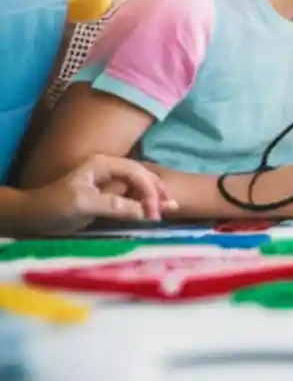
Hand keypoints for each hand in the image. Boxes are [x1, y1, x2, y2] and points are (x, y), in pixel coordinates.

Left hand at [21, 154, 177, 234]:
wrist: (33, 217)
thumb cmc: (54, 206)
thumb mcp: (83, 204)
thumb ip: (114, 205)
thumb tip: (144, 211)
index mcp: (103, 164)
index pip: (136, 173)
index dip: (149, 191)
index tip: (153, 213)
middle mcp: (109, 169)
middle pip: (142, 175)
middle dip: (157, 191)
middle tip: (170, 208)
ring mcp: (108, 182)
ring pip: (140, 184)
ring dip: (155, 196)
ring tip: (170, 207)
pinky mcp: (107, 195)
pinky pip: (132, 195)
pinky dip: (145, 202)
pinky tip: (155, 209)